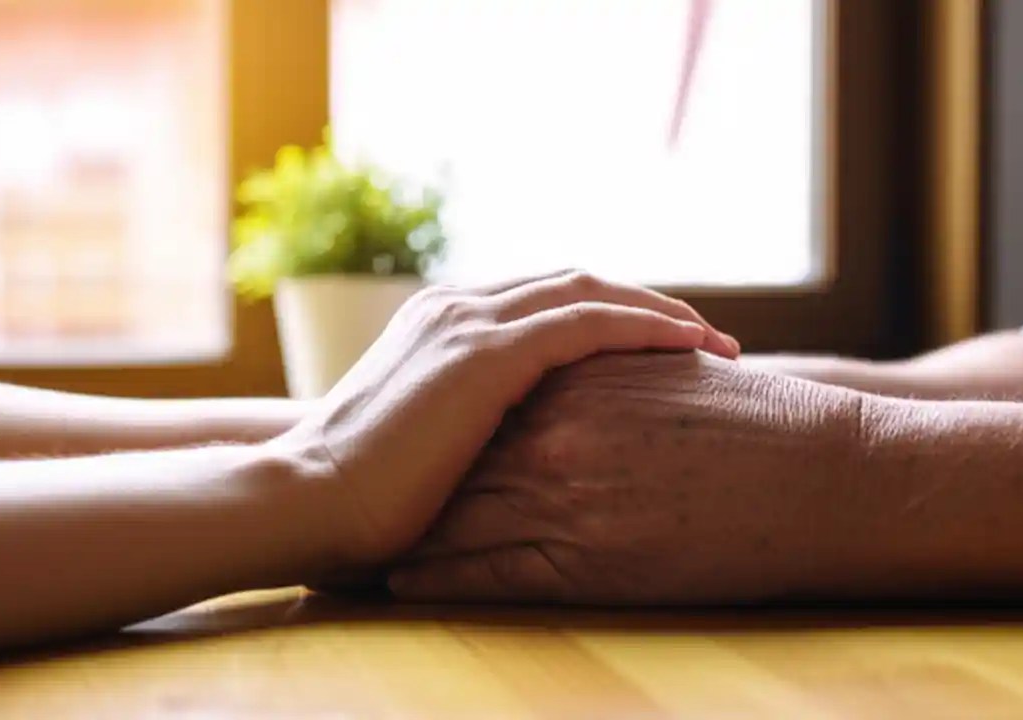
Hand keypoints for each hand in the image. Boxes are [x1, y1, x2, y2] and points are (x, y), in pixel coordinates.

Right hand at [270, 271, 739, 572]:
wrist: (307, 502)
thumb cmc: (357, 498)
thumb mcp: (420, 447)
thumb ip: (464, 426)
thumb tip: (518, 450)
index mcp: (438, 323)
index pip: (541, 301)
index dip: (605, 316)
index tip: (656, 347)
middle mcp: (455, 306)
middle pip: (575, 282)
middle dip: (644, 304)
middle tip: (702, 338)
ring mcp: (470, 323)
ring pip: (591, 292)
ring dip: (660, 311)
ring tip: (715, 342)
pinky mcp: (486, 353)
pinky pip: (590, 322)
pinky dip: (646, 326)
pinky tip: (692, 345)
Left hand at [388, 351, 871, 603]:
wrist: (820, 476)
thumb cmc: (756, 422)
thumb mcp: (666, 373)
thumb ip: (603, 364)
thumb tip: (565, 359)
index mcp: (570, 383)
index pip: (477, 403)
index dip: (430, 422)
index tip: (388, 434)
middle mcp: (553, 435)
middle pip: (451, 457)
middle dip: (400, 473)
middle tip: (349, 483)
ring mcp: (564, 499)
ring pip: (456, 517)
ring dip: (403, 530)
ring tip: (355, 539)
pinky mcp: (585, 562)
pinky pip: (491, 576)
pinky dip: (441, 580)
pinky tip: (408, 585)